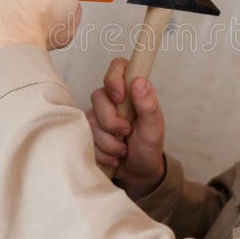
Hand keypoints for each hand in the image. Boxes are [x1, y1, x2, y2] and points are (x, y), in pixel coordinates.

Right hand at [86, 58, 165, 199]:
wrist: (138, 172)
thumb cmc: (148, 146)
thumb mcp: (154, 127)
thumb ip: (148, 104)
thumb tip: (139, 81)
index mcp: (131, 90)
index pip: (118, 66)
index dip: (114, 78)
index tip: (119, 97)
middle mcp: (112, 99)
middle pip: (98, 96)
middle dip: (111, 121)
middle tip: (127, 132)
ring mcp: (98, 114)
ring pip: (91, 120)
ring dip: (109, 141)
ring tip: (123, 149)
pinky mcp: (88, 131)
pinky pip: (85, 137)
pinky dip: (102, 151)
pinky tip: (114, 156)